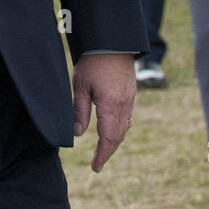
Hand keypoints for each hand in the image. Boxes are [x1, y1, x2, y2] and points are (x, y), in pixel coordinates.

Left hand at [72, 53, 134, 171]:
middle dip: (108, 151)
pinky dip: (120, 128)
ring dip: (114, 140)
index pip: (108, 139)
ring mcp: (130, 98)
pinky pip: (127, 116)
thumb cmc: (93, 61)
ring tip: (103, 149)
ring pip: (124, 127)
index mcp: (111, 105)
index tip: (95, 167)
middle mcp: (124, 105)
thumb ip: (80, 111)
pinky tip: (112, 129)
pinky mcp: (131, 92)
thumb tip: (78, 134)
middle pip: (118, 136)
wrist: (112, 40)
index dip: (102, 155)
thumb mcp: (80, 86)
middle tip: (97, 162)